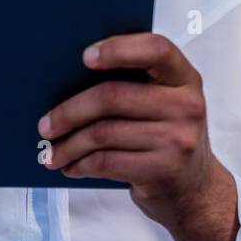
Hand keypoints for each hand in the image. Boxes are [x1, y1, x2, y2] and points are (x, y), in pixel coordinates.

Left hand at [38, 33, 232, 237]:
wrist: (195, 191)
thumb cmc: (166, 138)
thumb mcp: (164, 104)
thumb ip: (134, 85)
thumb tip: (66, 80)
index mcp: (184, 77)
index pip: (155, 49)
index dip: (118, 49)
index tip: (84, 57)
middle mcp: (187, 105)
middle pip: (113, 96)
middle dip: (70, 111)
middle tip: (45, 125)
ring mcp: (178, 139)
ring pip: (104, 132)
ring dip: (69, 144)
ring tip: (51, 152)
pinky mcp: (164, 170)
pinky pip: (107, 162)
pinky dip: (80, 164)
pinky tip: (70, 166)